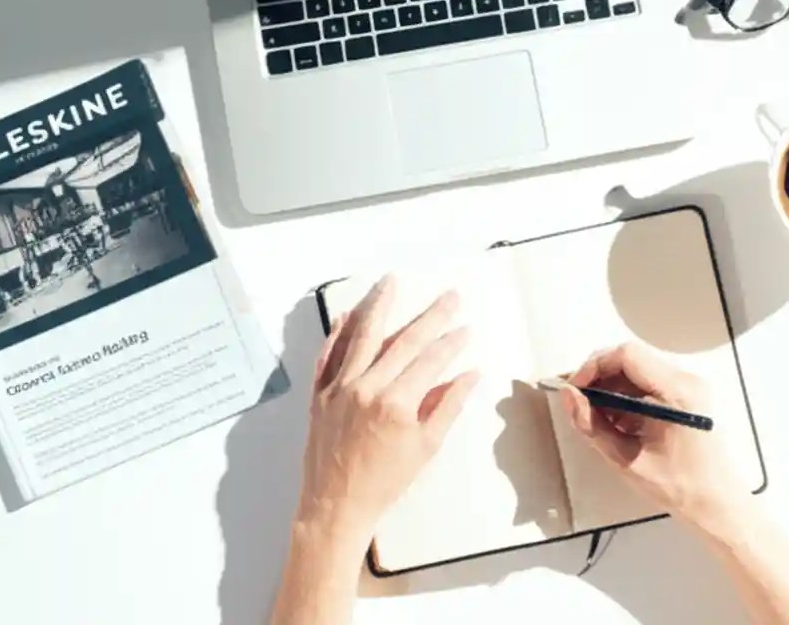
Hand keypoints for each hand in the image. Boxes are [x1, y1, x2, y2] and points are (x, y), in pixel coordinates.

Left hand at [297, 276, 478, 546]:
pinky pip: (328, 355)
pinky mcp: (319, 394)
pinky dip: (338, 333)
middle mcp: (366, 388)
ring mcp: (339, 388)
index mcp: (396, 403)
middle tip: (449, 296)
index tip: (465, 329)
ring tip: (390, 282)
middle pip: (402, 340)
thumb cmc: (384, 482)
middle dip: (430, 316)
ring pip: (361, 336)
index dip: (451, 342)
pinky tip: (348, 314)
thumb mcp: (426, 448)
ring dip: (378, 305)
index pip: (431, 360)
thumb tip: (470, 376)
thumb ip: (448, 406)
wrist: (336, 505)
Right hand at [561, 342, 748, 531]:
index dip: (594, 367)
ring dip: (610, 387)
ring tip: (596, 417)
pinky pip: (647, 382)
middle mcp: (687, 380)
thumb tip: (568, 397)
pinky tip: (616, 421)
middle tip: (579, 402)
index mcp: (678, 393)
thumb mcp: (627, 460)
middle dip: (599, 376)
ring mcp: (688, 386)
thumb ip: (593, 426)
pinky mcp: (685, 395)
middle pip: (631, 358)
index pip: (627, 356)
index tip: (575, 389)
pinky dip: (624, 395)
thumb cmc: (679, 487)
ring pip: (636, 369)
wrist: (716, 502)